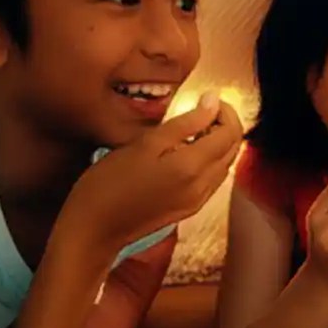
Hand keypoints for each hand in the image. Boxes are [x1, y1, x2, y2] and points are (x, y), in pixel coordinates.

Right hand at [64, 91, 243, 254]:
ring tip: (194, 128)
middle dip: (225, 125)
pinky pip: (212, 180)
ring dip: (218, 143)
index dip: (225, 111)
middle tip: (203, 109)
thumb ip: (184, 123)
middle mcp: (202, 187)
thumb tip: (212, 102)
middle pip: (233, 149)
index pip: (231, 133)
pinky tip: (187, 152)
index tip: (207, 98)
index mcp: (192, 167)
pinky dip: (210, 161)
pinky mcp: (189, 209)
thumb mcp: (144, 143)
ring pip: (225, 165)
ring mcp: (197, 201)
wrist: (93, 230)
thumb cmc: (109, 183)